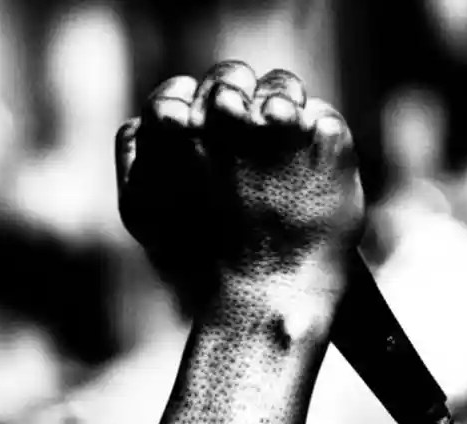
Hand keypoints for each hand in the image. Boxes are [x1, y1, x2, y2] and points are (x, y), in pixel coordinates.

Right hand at [115, 62, 364, 320]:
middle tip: (253, 140)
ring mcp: (283, 122)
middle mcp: (228, 112)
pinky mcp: (329, 138)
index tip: (210, 138)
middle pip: (233, 77)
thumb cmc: (203, 268)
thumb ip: (137, 156)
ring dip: (283, 108)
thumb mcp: (142, 211)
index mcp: (177, 123)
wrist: (268, 304)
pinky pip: (324, 117)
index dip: (194, 114)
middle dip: (240, 101)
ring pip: (282, 88)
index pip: (183, 90)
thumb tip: (148, 120)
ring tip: (287, 151)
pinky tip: (315, 172)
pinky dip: (320, 139)